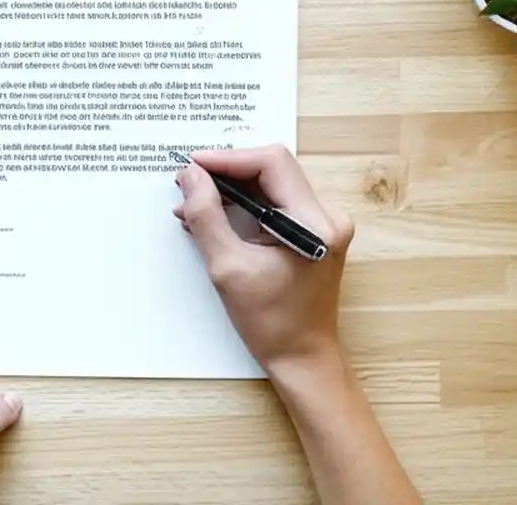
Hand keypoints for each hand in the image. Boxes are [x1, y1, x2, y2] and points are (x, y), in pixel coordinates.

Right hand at [174, 145, 353, 372]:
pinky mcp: (314, 233)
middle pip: (272, 169)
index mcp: (315, 223)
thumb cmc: (270, 322)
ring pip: (272, 184)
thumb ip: (206, 216)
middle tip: (188, 183)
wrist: (302, 358)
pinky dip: (244, 204)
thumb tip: (190, 177)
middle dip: (227, 172)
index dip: (228, 159)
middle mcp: (327, 216)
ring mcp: (324, 224)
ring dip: (233, 188)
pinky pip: (276, 202)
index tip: (192, 166)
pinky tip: (216, 215)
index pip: (271, 164)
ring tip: (194, 202)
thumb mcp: (228, 268)